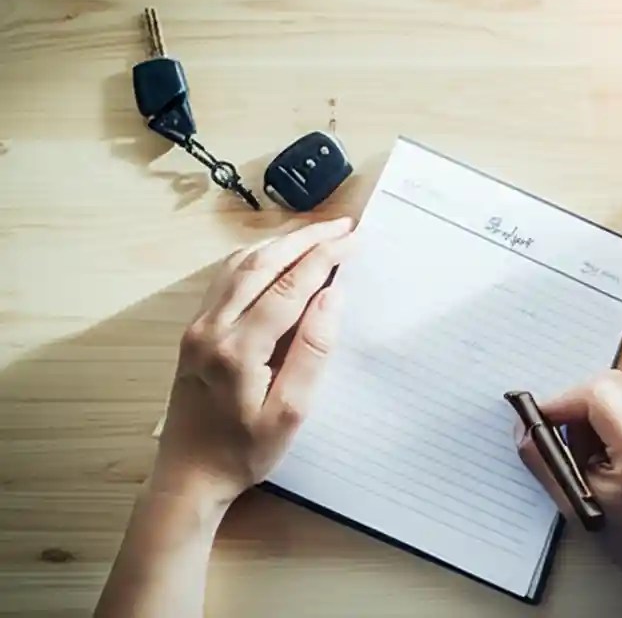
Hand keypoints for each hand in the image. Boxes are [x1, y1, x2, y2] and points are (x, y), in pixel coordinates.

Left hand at [153, 218, 353, 507]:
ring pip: (239, 266)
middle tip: (342, 225)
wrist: (187, 476)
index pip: (290, 286)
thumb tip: (332, 298)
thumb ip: (312, 352)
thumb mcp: (290, 413)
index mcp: (240, 349)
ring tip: (316, 233)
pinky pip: (225, 280)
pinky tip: (276, 255)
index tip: (354, 240)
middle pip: (262, 265)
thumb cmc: (244, 453)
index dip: (325, 258)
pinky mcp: (194, 332)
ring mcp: (198, 327)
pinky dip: (256, 258)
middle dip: (304, 239)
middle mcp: (213, 329)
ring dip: (280, 243)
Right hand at [516, 371, 621, 617]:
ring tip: (592, 453)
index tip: (542, 419)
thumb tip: (523, 427)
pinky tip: (611, 452)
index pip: (599, 395)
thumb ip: (544, 460)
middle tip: (565, 437)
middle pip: (611, 383)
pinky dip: (614, 419)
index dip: (563, 400)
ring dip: (596, 412)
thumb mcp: (575, 502)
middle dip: (578, 403)